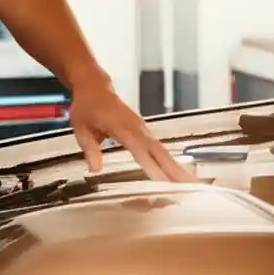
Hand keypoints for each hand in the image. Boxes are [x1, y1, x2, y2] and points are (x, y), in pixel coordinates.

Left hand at [68, 82, 194, 181]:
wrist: (93, 87)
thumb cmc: (87, 107)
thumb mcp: (81, 128)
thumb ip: (90, 149)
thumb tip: (95, 170)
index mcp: (123, 127)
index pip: (140, 150)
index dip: (152, 167)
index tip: (165, 183)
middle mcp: (137, 128)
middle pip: (160, 152)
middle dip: (176, 171)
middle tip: (192, 187)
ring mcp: (143, 129)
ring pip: (163, 151)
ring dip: (177, 168)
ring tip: (192, 185)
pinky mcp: (143, 131)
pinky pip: (158, 149)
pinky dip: (169, 162)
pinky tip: (177, 175)